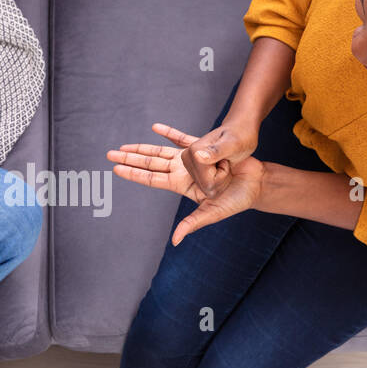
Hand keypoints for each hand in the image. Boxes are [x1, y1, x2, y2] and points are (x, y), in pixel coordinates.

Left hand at [108, 124, 264, 244]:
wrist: (257, 183)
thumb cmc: (237, 200)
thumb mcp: (213, 213)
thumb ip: (193, 224)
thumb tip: (174, 240)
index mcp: (182, 185)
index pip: (152, 178)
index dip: (134, 173)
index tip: (116, 169)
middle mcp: (182, 172)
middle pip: (150, 163)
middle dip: (130, 158)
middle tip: (110, 154)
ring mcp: (191, 159)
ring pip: (161, 150)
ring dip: (142, 147)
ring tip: (124, 145)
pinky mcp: (203, 148)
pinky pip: (182, 138)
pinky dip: (169, 132)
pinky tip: (155, 127)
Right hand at [178, 120, 259, 199]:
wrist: (239, 130)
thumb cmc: (240, 135)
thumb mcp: (233, 144)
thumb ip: (216, 151)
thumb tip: (198, 156)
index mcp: (194, 152)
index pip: (209, 182)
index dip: (223, 174)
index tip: (226, 159)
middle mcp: (187, 157)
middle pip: (205, 186)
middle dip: (220, 178)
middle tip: (225, 160)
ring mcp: (189, 163)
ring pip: (205, 187)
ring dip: (219, 178)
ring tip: (223, 161)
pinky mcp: (192, 167)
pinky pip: (204, 184)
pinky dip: (215, 178)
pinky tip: (217, 165)